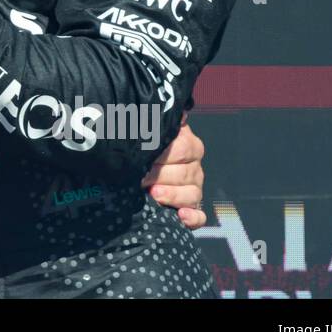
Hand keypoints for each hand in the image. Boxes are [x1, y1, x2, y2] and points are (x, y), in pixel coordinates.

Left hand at [141, 114, 205, 229]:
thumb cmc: (138, 144)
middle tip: (142, 179)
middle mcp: (193, 165)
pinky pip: (199, 216)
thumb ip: (153, 122)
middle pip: (186, 172)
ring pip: (193, 193)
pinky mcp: (191, 208)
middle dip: (162, 176)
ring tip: (154, 194)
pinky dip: (192, 218)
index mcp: (186, 143)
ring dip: (173, 195)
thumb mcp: (144, 131)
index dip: (162, 156)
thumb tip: (175, 113)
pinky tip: (181, 216)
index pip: (182, 149)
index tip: (144, 161)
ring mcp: (194, 187)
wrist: (132, 162)